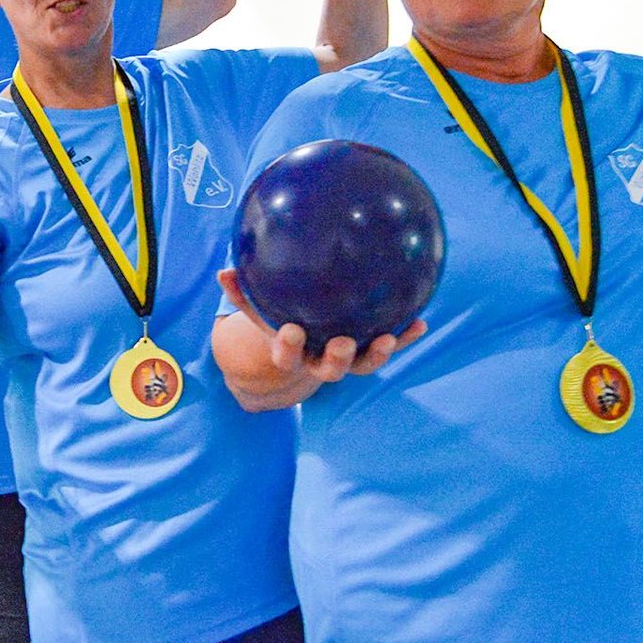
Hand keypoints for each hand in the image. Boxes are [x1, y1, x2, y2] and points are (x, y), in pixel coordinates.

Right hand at [216, 269, 425, 382]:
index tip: (292, 330)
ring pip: (363, 365)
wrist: (305, 348)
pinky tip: (420, 322)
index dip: (289, 348)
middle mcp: (322, 362)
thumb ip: (244, 295)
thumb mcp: (261, 310)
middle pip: (330, 370)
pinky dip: (405, 337)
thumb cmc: (281, 321)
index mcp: (294, 354)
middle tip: (343, 343)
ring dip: (377, 354)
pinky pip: (389, 346)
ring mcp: (349, 361)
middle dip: (337, 359)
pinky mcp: (371, 352)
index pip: (288, 356)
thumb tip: (222, 272)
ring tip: (388, 338)